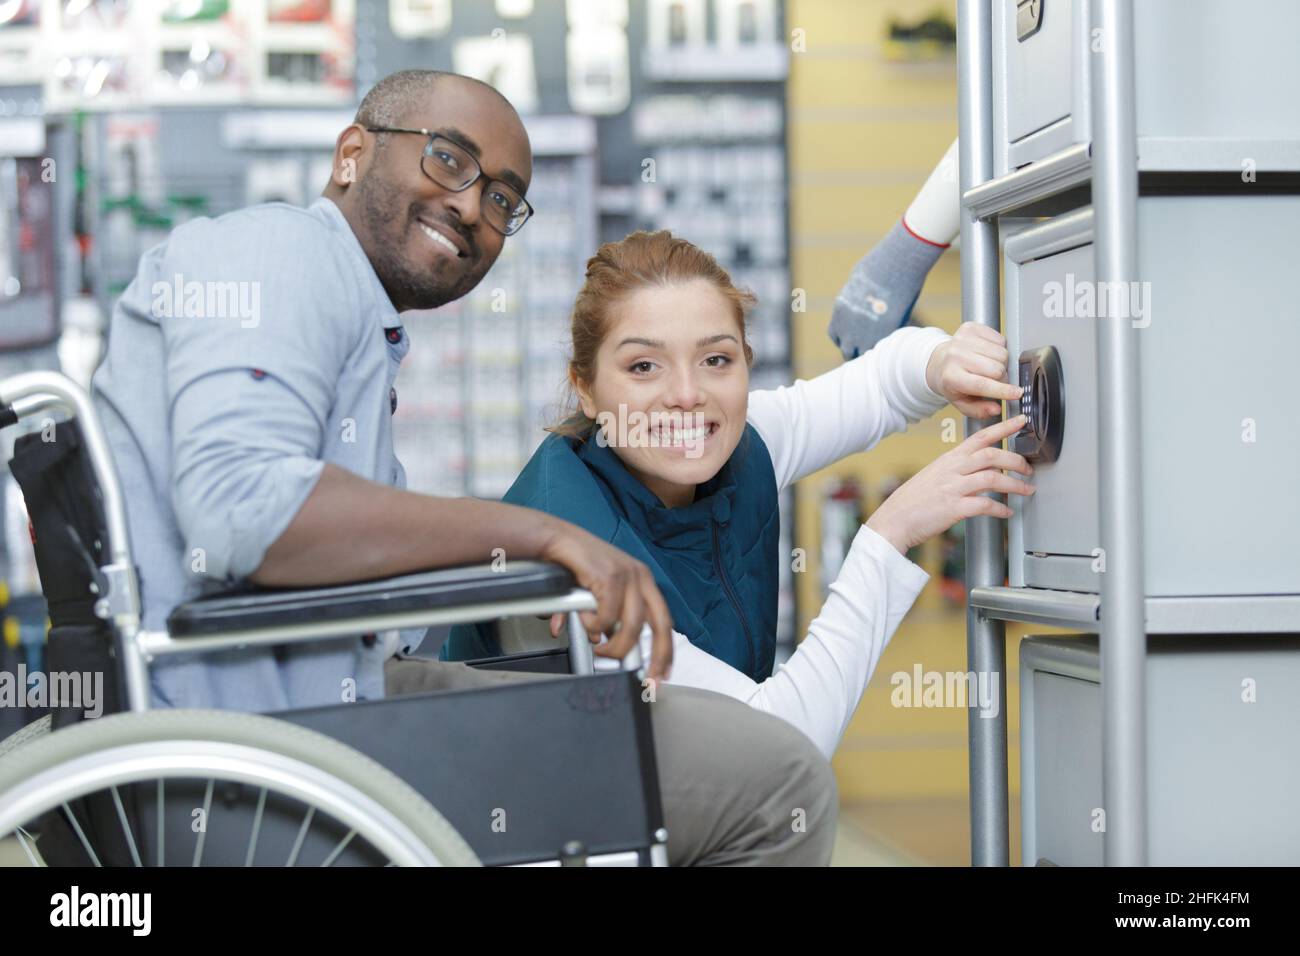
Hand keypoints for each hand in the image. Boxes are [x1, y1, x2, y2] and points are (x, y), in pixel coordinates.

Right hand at [540, 523, 672, 680]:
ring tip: (598, 648)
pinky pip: (607, 615)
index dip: (666, 651)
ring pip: (631, 626)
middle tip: (643, 676)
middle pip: (659, 626)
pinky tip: (583, 618)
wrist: (557, 540)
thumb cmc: (576, 565)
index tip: (662, 673)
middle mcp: (641, 578)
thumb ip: (604, 619)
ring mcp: (628, 575)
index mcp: (643, 582)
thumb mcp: (598, 595)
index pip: (665, 621)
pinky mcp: (611, 576)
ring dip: (613, 645)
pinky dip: (593, 624)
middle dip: (655, 657)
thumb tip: (601, 640)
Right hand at [866, 416, 1034, 553]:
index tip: (1020, 420)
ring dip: (1015, 485)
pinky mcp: (954, 508)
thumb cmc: (913, 500)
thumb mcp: (934, 475)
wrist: (894, 519)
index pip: (980, 437)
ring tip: (1026, 490)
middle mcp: (952, 469)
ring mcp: (953, 488)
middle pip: (992, 455)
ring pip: (993, 478)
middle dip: (1016, 460)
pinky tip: (1007, 512)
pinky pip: (985, 505)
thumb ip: (956, 469)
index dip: (1004, 427)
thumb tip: (978, 468)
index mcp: (949, 459)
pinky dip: (1000, 508)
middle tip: (1028, 468)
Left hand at [925, 322, 1023, 418]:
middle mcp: (955, 356)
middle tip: (995, 379)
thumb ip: (979, 410)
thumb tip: (996, 409)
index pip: (982, 384)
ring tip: (989, 366)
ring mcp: (962, 339)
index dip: (1003, 390)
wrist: (940, 361)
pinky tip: (988, 353)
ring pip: (1001, 353)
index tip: (1018, 393)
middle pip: (997, 368)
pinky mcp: (970, 327)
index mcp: (951, 377)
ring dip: (1001, 362)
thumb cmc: (953, 383)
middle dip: (1002, 377)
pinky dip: (999, 348)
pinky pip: (1000, 339)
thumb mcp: (962, 402)